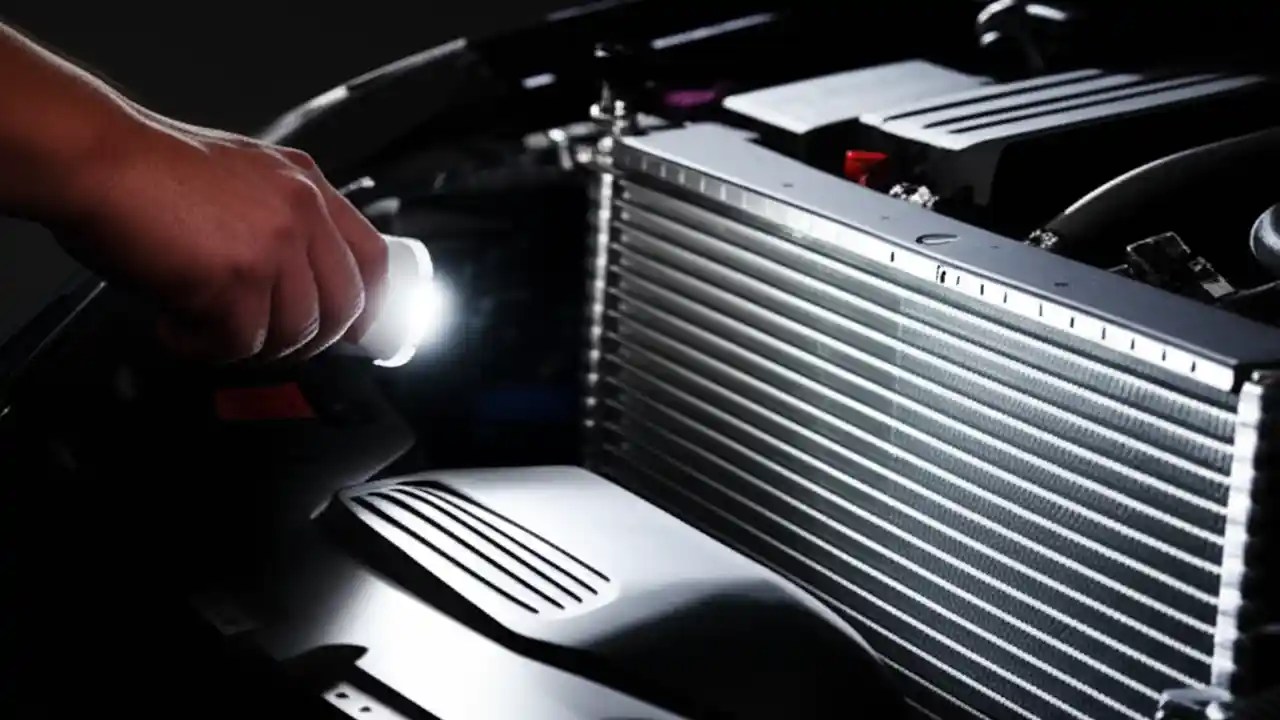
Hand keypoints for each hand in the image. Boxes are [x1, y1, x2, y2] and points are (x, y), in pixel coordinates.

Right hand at [58, 112, 387, 362]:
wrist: (96, 158)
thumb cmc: (148, 170)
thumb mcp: (243, 180)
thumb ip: (283, 222)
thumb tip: (302, 286)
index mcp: (307, 185)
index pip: (371, 258)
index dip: (370, 306)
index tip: (357, 333)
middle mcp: (302, 213)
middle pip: (343, 306)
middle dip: (307, 342)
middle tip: (263, 344)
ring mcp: (273, 246)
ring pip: (294, 334)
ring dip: (249, 347)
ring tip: (206, 329)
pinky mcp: (236, 280)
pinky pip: (240, 344)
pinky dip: (204, 348)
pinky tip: (177, 327)